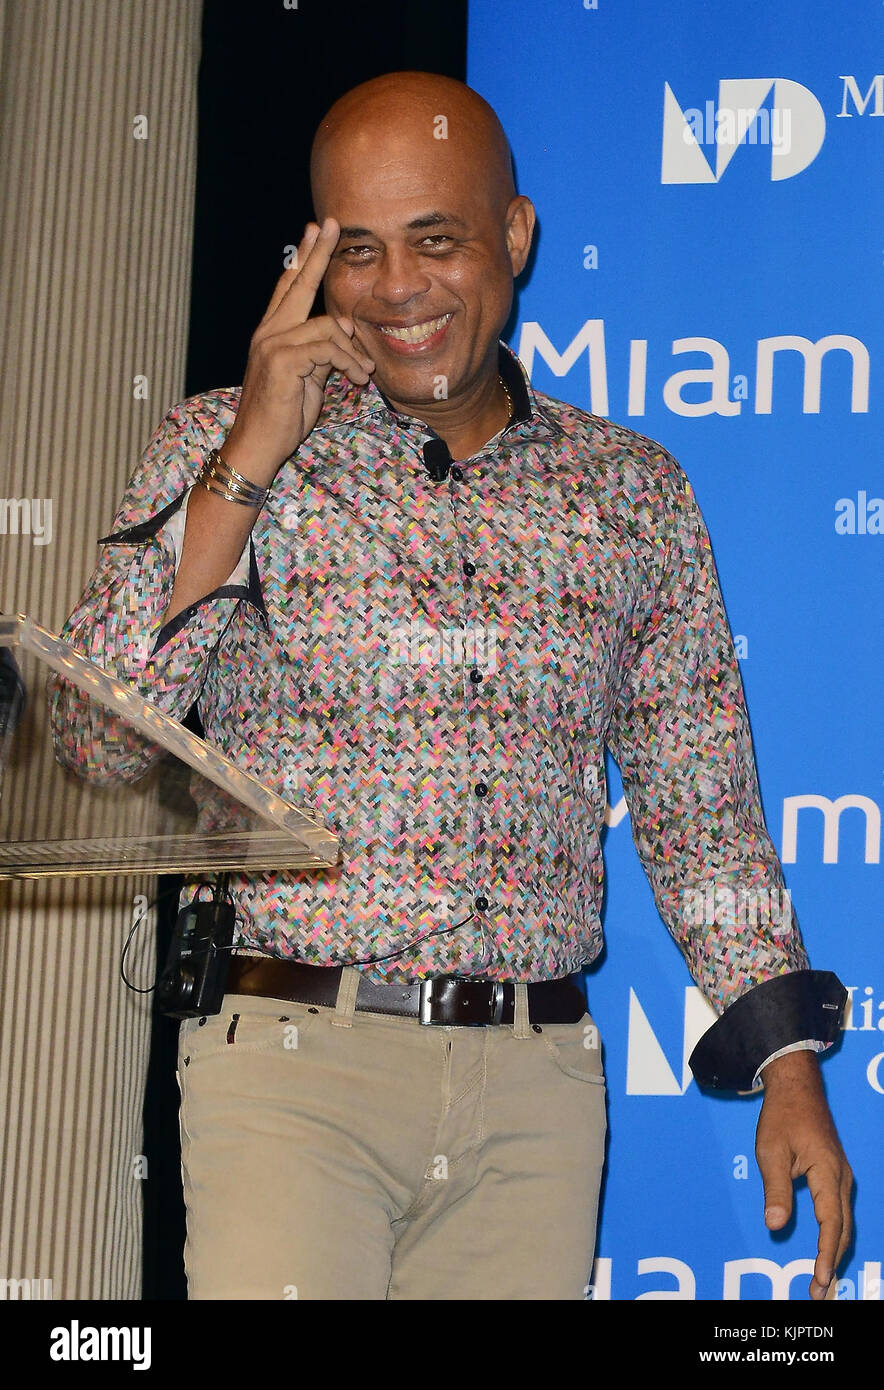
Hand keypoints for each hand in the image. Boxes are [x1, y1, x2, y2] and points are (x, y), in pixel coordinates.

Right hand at [221, 218, 374, 481]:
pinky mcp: (281, 360)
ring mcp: (272, 344)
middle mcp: (268, 332)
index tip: (314, 232)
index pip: (287, 287)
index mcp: (272, 333)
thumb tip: (347, 335)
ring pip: (327, 326)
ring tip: (362, 375)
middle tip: (331, 225)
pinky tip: (355, 380)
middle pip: (296, 284)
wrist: (257, 446)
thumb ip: (322, 354)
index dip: (302, 259)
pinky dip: (348, 363)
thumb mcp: (308, 380)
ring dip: (353, 352)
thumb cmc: (283, 418)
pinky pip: (328, 348)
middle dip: (317, 253)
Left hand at [755, 1049, 852, 1299]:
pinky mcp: (835, 1175)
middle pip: (842, 1229)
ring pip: (843, 1222)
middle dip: (832, 1263)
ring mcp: (841, 1176)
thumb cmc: (782, 1116)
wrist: (797, 1086)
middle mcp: (841, 1178)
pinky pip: (839, 1211)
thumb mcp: (772, 1152)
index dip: (825, 1253)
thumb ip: (775, 1189)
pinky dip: (834, 1235)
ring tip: (823, 1281)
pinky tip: (826, 1250)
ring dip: (834, 1252)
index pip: (830, 1222)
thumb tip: (776, 1225)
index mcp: (828, 1172)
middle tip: (819, 1293)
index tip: (818, 1279)